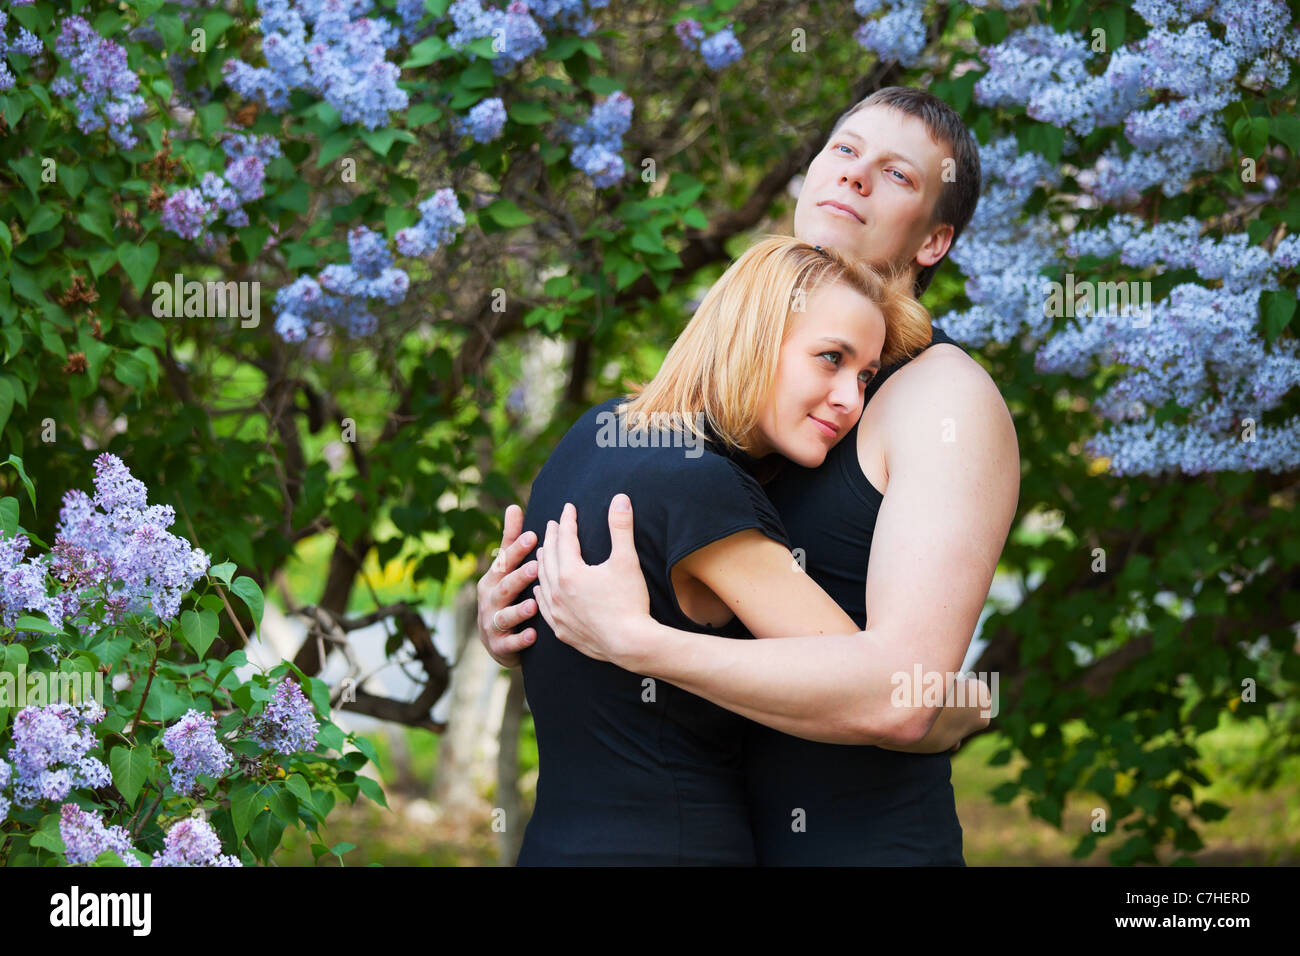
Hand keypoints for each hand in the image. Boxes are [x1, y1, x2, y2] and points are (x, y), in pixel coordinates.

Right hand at [475, 504, 539, 667]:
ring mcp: (492, 623)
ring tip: (533, 604)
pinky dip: (520, 640)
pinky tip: (533, 635)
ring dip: (518, 610)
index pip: (505, 561)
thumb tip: (514, 506)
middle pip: (503, 586)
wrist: (497, 641)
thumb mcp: (505, 569)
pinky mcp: (499, 646)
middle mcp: (489, 599)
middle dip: (518, 577)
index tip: (533, 535)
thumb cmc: (505, 596)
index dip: (517, 549)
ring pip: (504, 616)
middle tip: (536, 567)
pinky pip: (509, 643)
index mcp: (493, 578)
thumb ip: (510, 541)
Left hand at [533, 495, 652, 668]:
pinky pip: (544, 608)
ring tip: (544, 551)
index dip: (567, 520)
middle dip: (552, 538)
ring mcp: (558, 613)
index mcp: (571, 572)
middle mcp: (557, 591)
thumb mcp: (627, 560)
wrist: (630, 643)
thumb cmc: (629, 601)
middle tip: (552, 525)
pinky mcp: (562, 630)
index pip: (565, 539)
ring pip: (543, 581)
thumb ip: (621, 527)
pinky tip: (540, 590)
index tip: (569, 507)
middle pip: (549, 558)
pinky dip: (541, 594)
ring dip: (542, 563)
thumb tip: (620, 498)